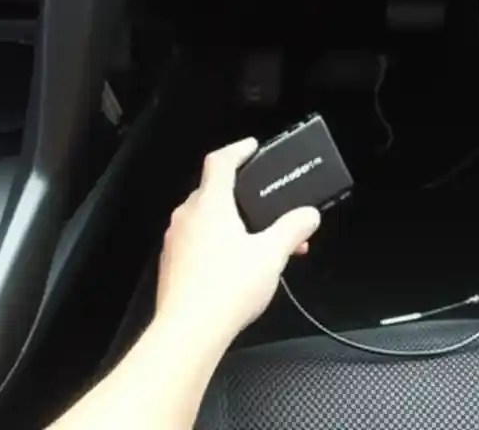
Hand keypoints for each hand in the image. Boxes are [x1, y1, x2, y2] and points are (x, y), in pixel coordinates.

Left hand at [154, 138, 321, 349]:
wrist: (188, 331)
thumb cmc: (224, 290)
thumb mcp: (271, 255)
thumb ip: (292, 229)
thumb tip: (306, 216)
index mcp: (210, 205)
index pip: (220, 161)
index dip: (238, 150)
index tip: (250, 148)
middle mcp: (187, 217)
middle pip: (214, 191)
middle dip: (244, 197)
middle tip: (268, 207)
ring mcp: (175, 241)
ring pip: (206, 219)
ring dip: (233, 224)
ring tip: (261, 244)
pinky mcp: (172, 264)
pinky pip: (197, 242)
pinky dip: (218, 243)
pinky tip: (238, 265)